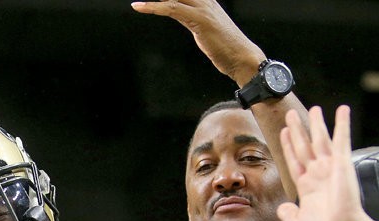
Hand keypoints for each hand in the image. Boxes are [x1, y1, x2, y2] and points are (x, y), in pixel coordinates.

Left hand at [131, 0, 264, 83]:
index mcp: (206, 0)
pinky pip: (172, 8)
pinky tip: (140, 6)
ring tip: (136, 1)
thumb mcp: (204, 28)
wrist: (242, 58)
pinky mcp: (199, 20)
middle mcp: (205, 0)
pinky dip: (153, 7)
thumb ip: (190, 18)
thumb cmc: (226, 47)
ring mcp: (203, 8)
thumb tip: (178, 14)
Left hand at [277, 106, 377, 220]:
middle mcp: (318, 175)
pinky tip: (342, 110)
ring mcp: (330, 169)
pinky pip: (342, 141)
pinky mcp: (342, 165)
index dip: (288, 147)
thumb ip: (289, 215)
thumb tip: (283, 208)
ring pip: (320, 140)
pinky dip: (342, 125)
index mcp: (307, 188)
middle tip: (291, 114)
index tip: (284, 132)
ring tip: (314, 108)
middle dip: (298, 130)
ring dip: (316, 123)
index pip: (294, 161)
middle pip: (304, 146)